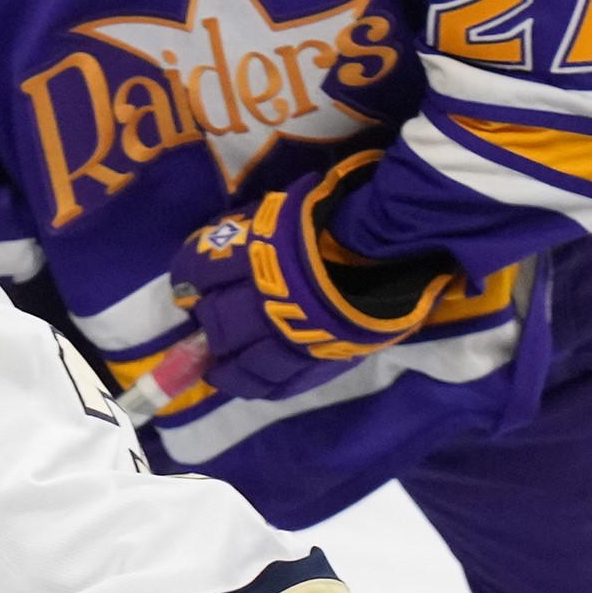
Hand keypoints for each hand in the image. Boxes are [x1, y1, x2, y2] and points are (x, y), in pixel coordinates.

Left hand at [167, 150, 458, 400]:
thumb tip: (236, 237)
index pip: (201, 267)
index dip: (188, 276)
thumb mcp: (299, 207)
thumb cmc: (351, 216)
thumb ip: (267, 227)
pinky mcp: (318, 360)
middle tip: (206, 325)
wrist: (404, 247)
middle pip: (219, 322)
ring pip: (244, 363)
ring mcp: (293, 334)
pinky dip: (260, 386)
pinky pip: (280, 383)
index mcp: (259, 252)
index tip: (186, 284)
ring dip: (227, 368)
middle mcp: (267, 297)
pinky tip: (251, 384)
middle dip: (209, 324)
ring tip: (219, 370)